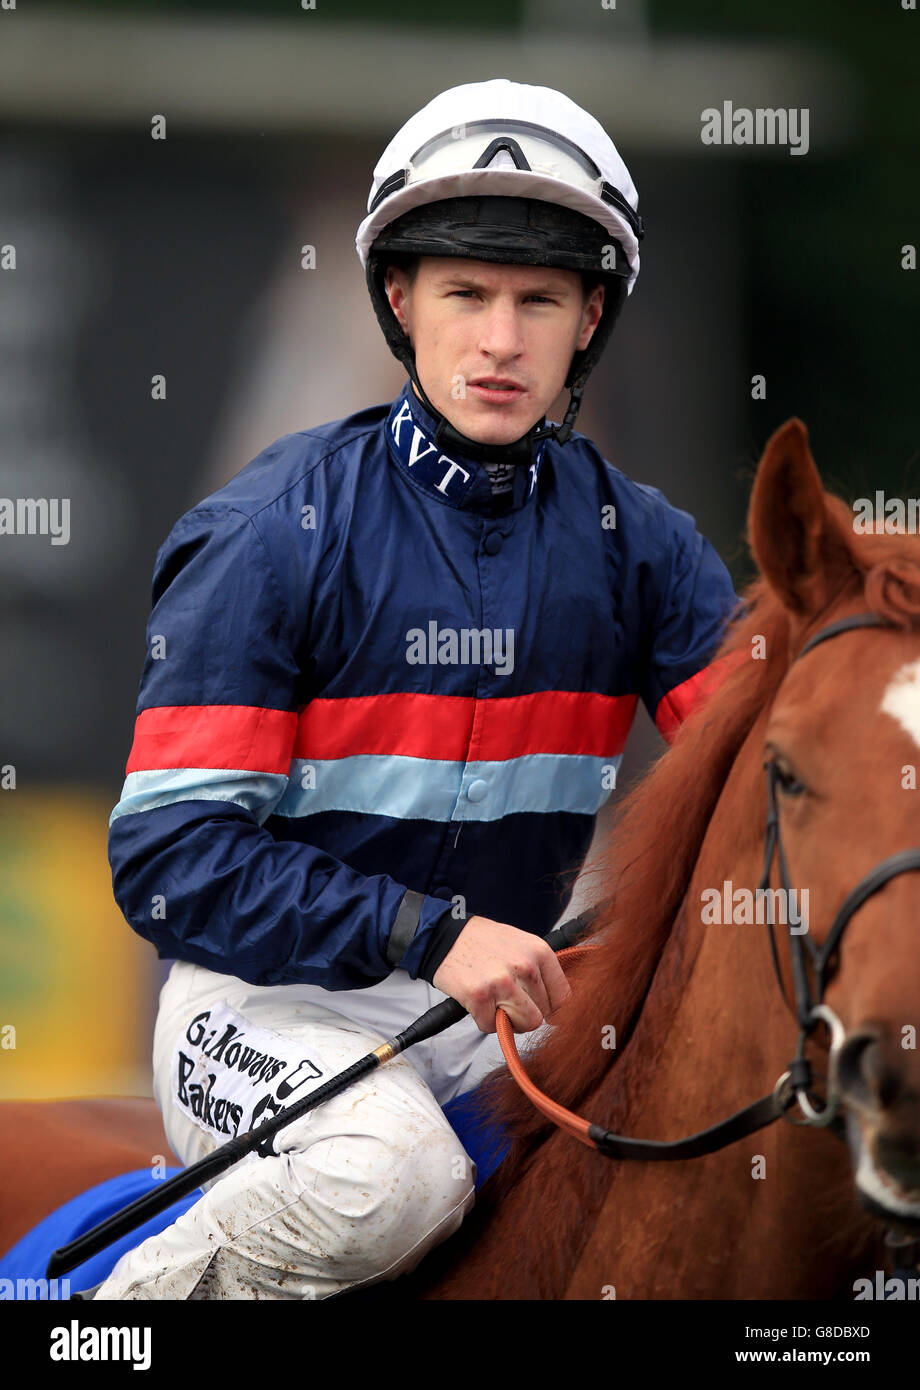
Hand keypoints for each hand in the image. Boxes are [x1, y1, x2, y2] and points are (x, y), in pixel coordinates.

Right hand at [432, 916, 570, 1033]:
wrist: (445, 936)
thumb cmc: (483, 942)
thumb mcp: (522, 945)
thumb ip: (541, 972)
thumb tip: (558, 1009)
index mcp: (540, 951)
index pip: (563, 997)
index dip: (550, 1009)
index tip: (539, 1009)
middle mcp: (525, 965)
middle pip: (542, 1014)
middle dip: (525, 1014)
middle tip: (507, 1001)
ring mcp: (502, 981)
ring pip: (524, 1024)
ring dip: (508, 1021)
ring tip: (495, 1003)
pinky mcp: (479, 996)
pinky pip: (492, 1026)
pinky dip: (484, 1020)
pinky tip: (478, 1002)